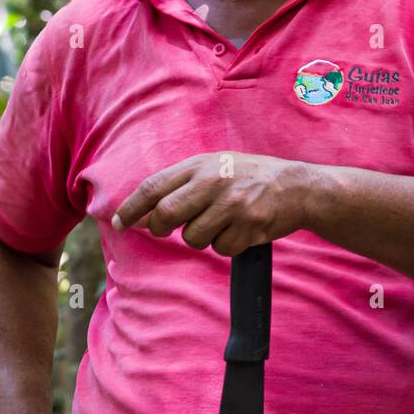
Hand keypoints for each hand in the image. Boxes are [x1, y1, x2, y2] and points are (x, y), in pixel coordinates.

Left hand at [111, 152, 310, 255]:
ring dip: (203, 237)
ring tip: (221, 222)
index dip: (131, 206)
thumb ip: (182, 185)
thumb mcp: (215, 167)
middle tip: (167, 229)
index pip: (154, 186)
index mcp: (201, 165)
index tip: (118, 222)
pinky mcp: (248, 226)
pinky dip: (226, 244)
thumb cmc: (248, 177)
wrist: (295, 186)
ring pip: (194, 237)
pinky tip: (240, 229)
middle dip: (162, 227)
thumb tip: (146, 212)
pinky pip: (221, 248)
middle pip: (167, 214)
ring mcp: (232, 205)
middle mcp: (214, 182)